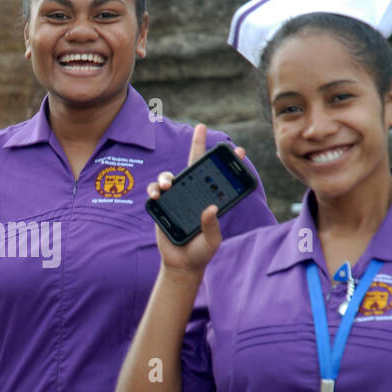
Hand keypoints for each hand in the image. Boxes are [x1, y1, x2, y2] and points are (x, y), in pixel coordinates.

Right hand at [147, 123, 246, 275]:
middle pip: (194, 165)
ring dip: (168, 175)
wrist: (180, 264)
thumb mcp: (212, 240)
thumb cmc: (201, 252)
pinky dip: (154, 189)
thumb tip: (211, 209)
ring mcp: (176, 198)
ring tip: (167, 185)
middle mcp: (193, 195)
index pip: (218, 177)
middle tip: (200, 127)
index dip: (226, 162)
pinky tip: (156, 194)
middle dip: (197, 144)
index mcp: (209, 200)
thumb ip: (211, 225)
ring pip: (171, 176)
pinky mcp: (161, 206)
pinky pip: (155, 191)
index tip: (237, 149)